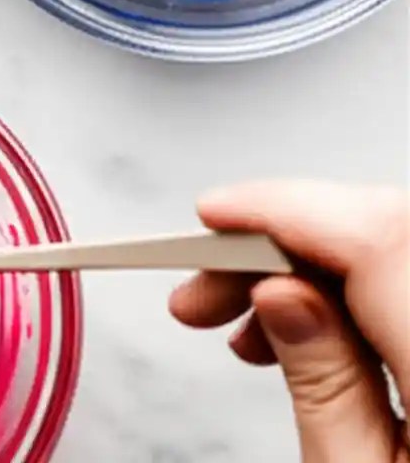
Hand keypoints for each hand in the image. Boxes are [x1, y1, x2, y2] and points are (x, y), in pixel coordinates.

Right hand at [170, 180, 408, 462]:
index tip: (214, 216)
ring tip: (245, 329)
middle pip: (396, 231)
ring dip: (316, 268)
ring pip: (405, 249)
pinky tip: (309, 332)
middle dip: (288, 241)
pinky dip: (359, 291)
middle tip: (208, 291)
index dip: (288, 211)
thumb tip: (281, 296)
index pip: (381, 242)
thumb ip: (326, 387)